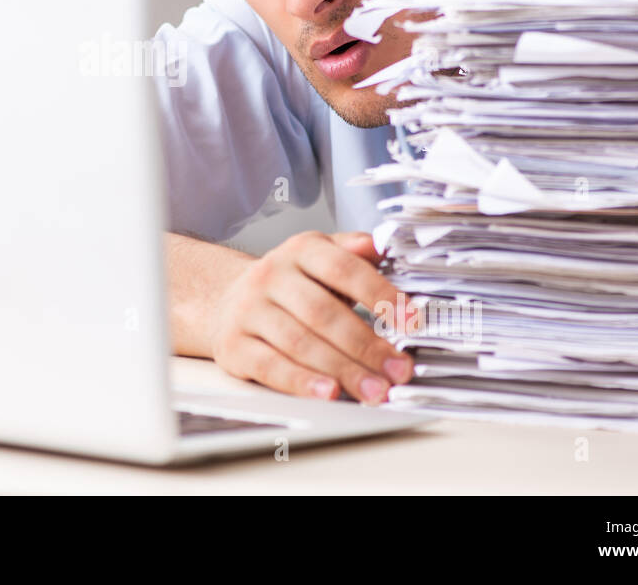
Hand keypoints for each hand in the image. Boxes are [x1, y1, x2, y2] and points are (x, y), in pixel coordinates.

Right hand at [207, 230, 415, 403]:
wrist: (226, 299)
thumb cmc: (287, 283)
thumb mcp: (319, 257)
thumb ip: (351, 252)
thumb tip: (379, 245)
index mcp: (299, 250)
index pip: (342, 268)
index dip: (379, 294)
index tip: (411, 320)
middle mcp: (270, 276)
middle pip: (323, 313)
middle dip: (366, 346)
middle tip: (397, 370)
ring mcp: (248, 311)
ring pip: (300, 343)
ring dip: (343, 370)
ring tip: (374, 389)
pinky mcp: (233, 346)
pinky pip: (271, 366)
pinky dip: (302, 382)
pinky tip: (328, 393)